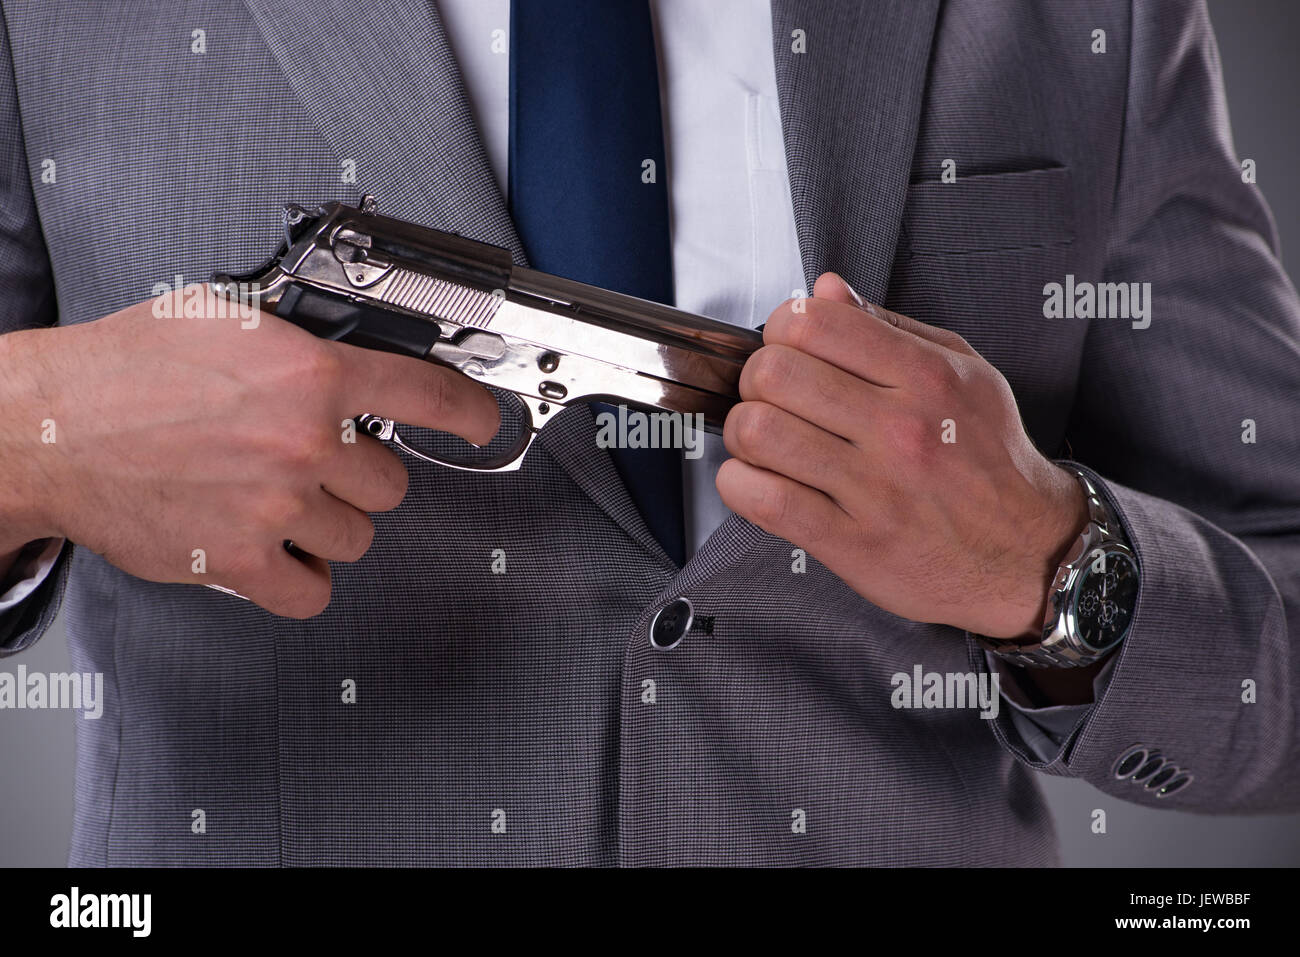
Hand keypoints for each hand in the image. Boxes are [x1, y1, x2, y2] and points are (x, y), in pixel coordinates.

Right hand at [0, 287, 498, 617]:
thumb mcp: (227, 319)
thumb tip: (353, 355)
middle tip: (314, 464)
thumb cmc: (123, 371)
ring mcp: (277, 506)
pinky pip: (314, 592)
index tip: (485, 425)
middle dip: (359, 476)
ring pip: (357, 537)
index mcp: (310, 374)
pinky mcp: (241, 561)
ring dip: (327, 525)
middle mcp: (303, 441)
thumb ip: (303, 343)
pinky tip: (275, 554)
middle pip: (391, 484)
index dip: (469, 414)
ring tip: (276, 502)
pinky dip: (301, 580)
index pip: (427, 397)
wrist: (48, 429)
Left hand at [717, 273, 1087, 638]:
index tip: (789, 348)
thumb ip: (890, 327)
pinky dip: (740, 485)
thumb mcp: (964, 374)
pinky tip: (758, 481)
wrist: (1028, 553)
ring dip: (745, 434)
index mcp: (926, 377)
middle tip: (771, 397)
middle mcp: (901, 429)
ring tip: (765, 441)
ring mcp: (875, 489)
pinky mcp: (853, 544)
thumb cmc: (989, 461)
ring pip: (759, 433)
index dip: (781, 329)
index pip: (813, 322)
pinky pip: (764, 501)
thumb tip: (825, 289)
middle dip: (757, 380)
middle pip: (773, 374)